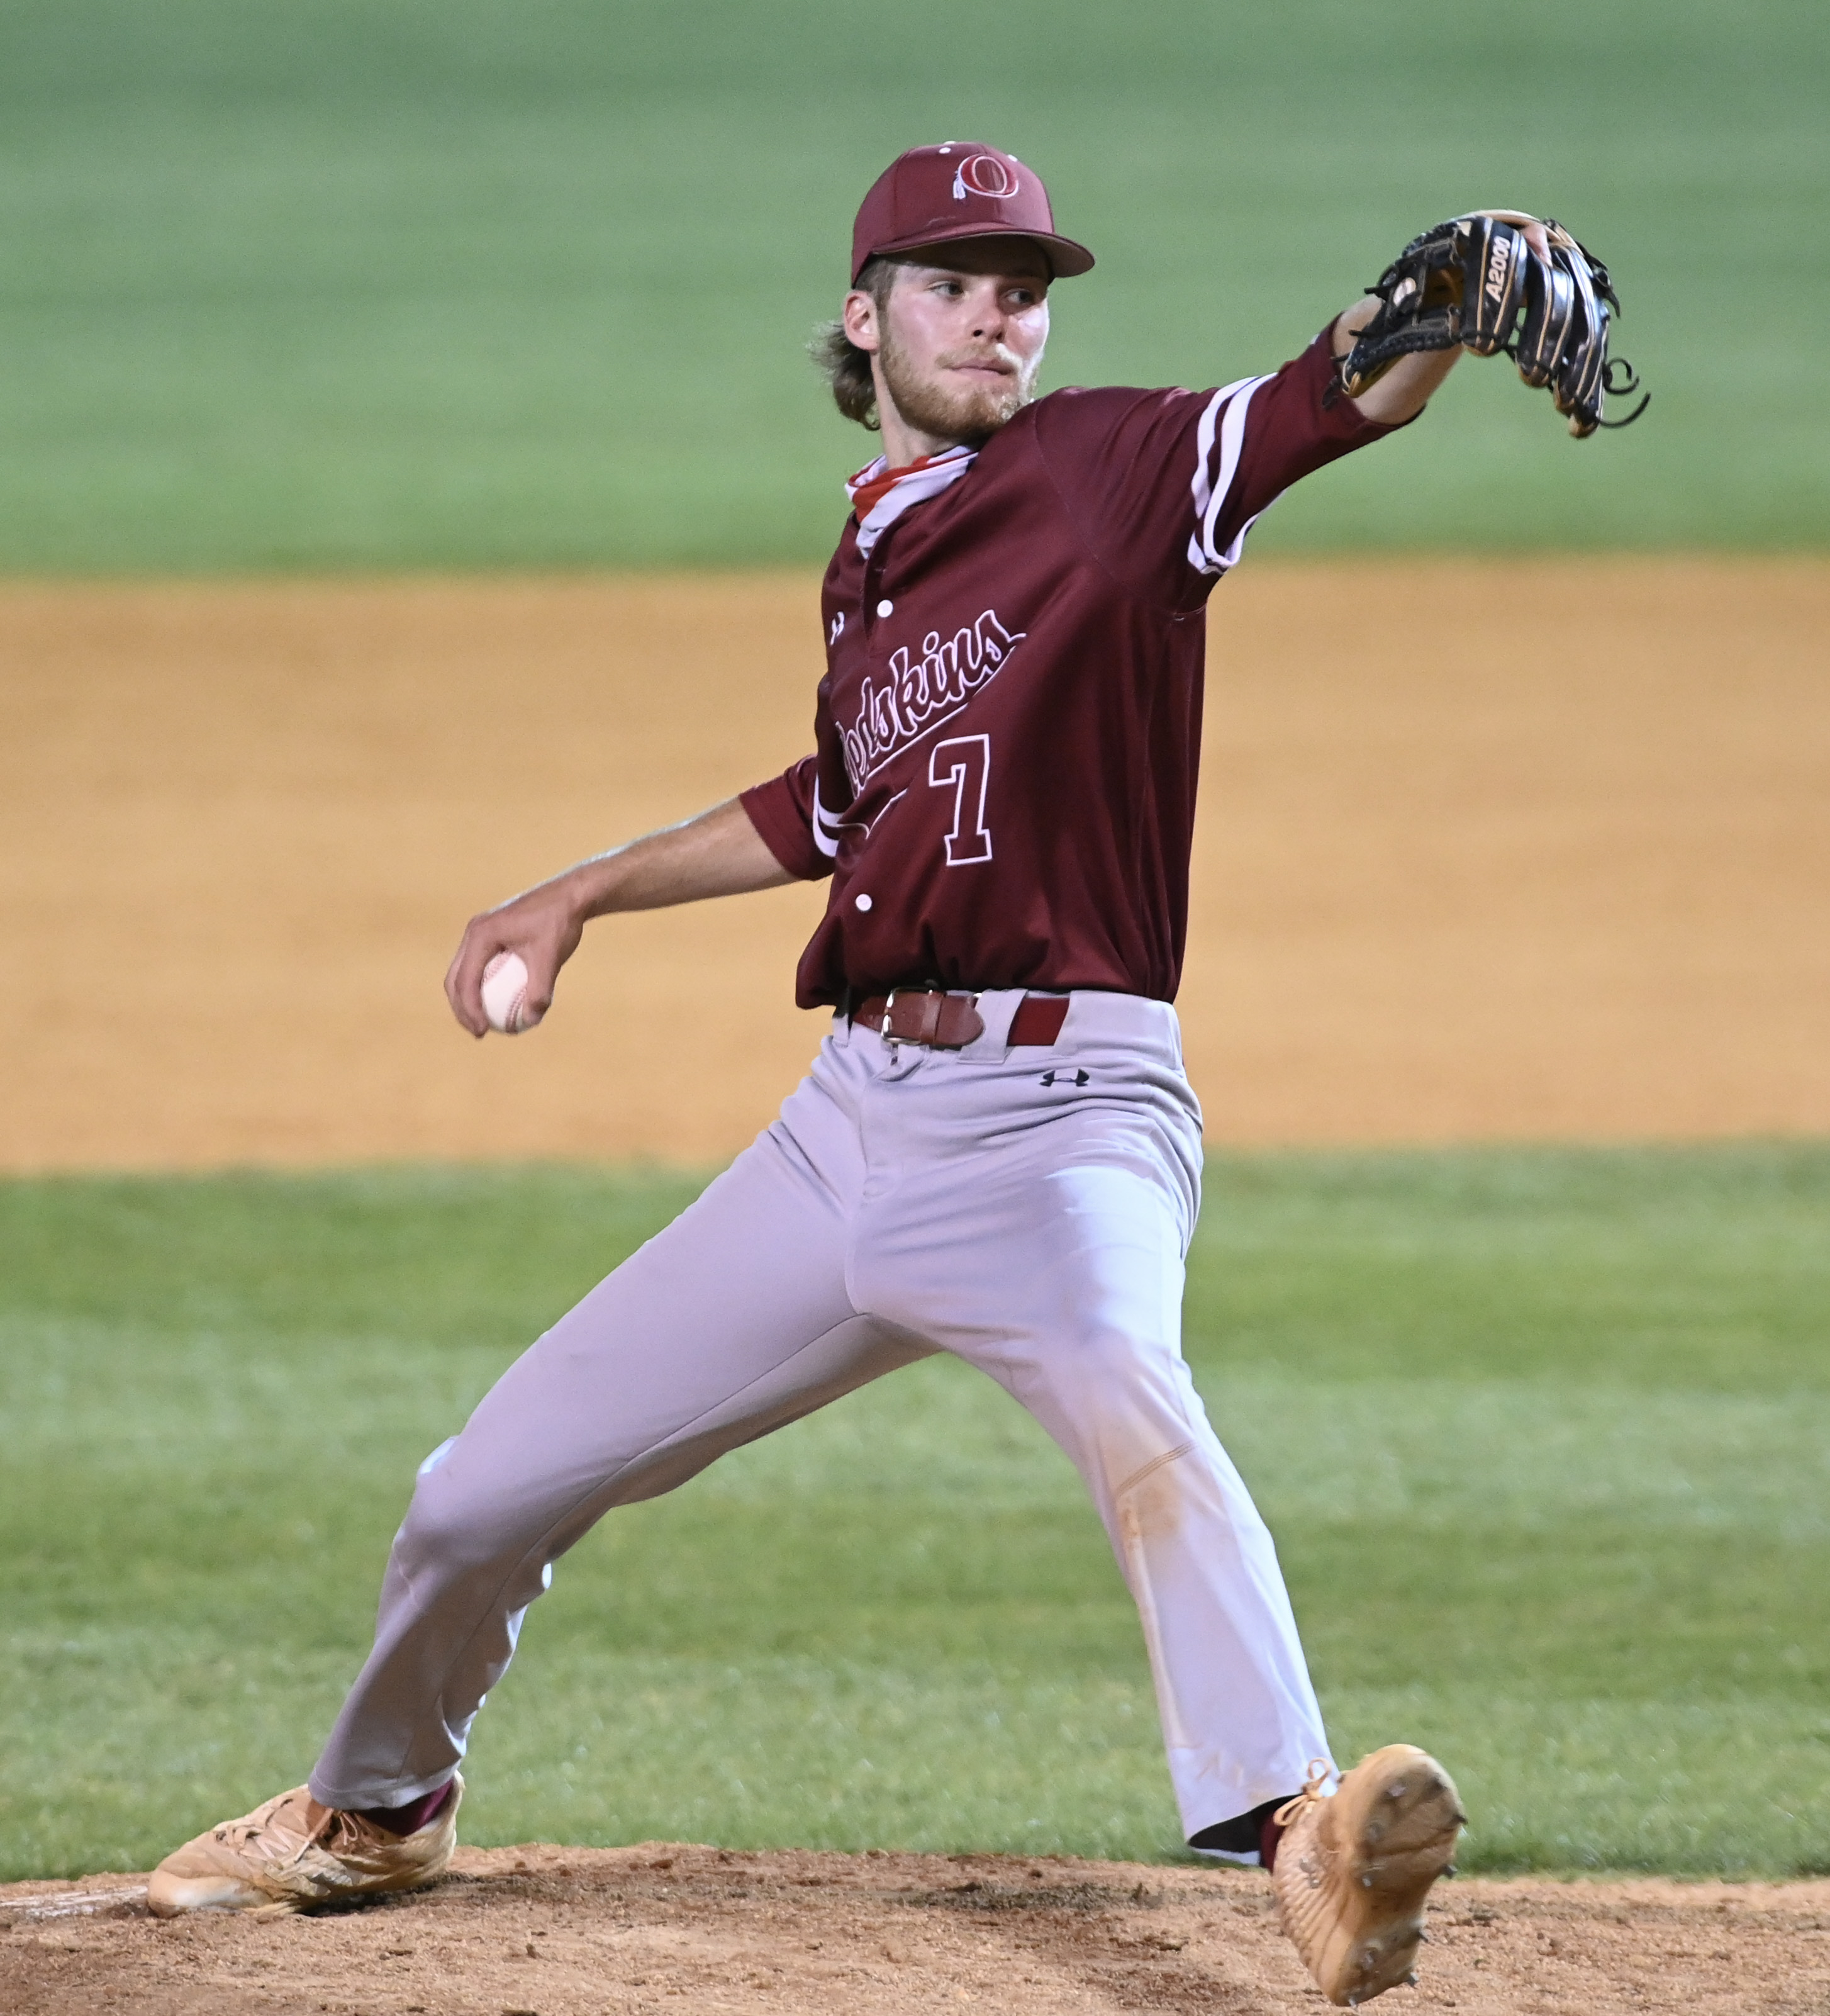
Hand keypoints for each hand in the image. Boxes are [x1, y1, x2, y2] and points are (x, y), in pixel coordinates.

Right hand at [444, 871, 587, 1038]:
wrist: (570, 897)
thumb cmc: (560, 923)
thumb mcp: (551, 957)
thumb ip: (540, 989)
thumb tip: (531, 1020)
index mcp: (482, 934)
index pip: (465, 979)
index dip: (470, 1010)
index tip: (483, 1031)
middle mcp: (475, 932)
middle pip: (455, 978)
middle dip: (462, 1009)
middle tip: (479, 1033)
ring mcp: (480, 933)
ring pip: (463, 973)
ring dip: (468, 1000)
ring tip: (484, 1024)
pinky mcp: (491, 936)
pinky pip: (478, 967)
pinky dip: (481, 987)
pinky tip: (498, 1005)